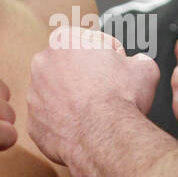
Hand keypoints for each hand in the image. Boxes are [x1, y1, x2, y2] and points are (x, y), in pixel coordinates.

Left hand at [28, 25, 158, 165]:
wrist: (106, 136)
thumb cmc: (120, 98)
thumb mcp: (144, 68)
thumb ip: (138, 60)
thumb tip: (139, 63)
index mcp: (64, 40)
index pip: (88, 41)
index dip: (107, 55)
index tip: (116, 67)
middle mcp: (42, 64)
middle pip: (67, 67)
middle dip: (85, 77)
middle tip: (106, 91)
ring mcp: (33, 95)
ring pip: (55, 95)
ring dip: (71, 101)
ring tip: (94, 113)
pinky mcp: (33, 123)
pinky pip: (50, 122)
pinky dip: (64, 125)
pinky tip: (82, 129)